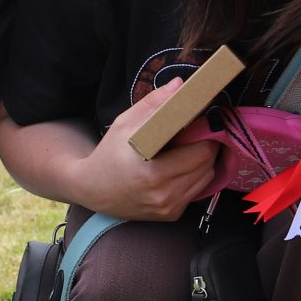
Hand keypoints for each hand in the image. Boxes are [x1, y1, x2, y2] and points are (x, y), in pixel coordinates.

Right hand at [74, 81, 220, 221]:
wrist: (93, 189)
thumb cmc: (109, 154)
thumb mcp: (125, 124)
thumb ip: (154, 104)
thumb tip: (180, 85)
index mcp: (153, 172)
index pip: (201, 152)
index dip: (206, 134)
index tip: (204, 122)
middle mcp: (164, 194)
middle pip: (208, 164)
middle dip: (208, 146)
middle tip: (199, 132)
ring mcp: (168, 208)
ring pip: (207, 178)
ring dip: (204, 162)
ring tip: (191, 147)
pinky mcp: (171, 215)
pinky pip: (196, 191)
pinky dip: (195, 177)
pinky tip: (182, 166)